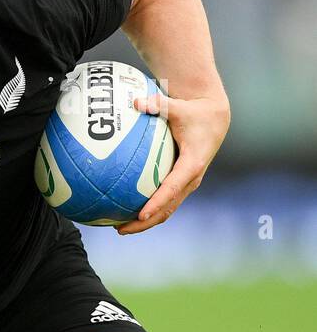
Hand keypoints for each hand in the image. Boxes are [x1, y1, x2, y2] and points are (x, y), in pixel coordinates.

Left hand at [116, 90, 229, 234]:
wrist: (215, 118)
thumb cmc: (194, 112)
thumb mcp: (179, 107)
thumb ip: (158, 104)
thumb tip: (135, 102)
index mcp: (192, 164)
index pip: (172, 188)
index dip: (156, 203)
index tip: (140, 215)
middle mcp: (191, 178)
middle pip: (168, 208)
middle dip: (145, 222)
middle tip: (120, 229)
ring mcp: (187, 183)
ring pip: (167, 209)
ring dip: (145, 222)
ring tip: (118, 228)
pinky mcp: (182, 182)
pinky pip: (164, 200)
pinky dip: (147, 209)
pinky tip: (124, 211)